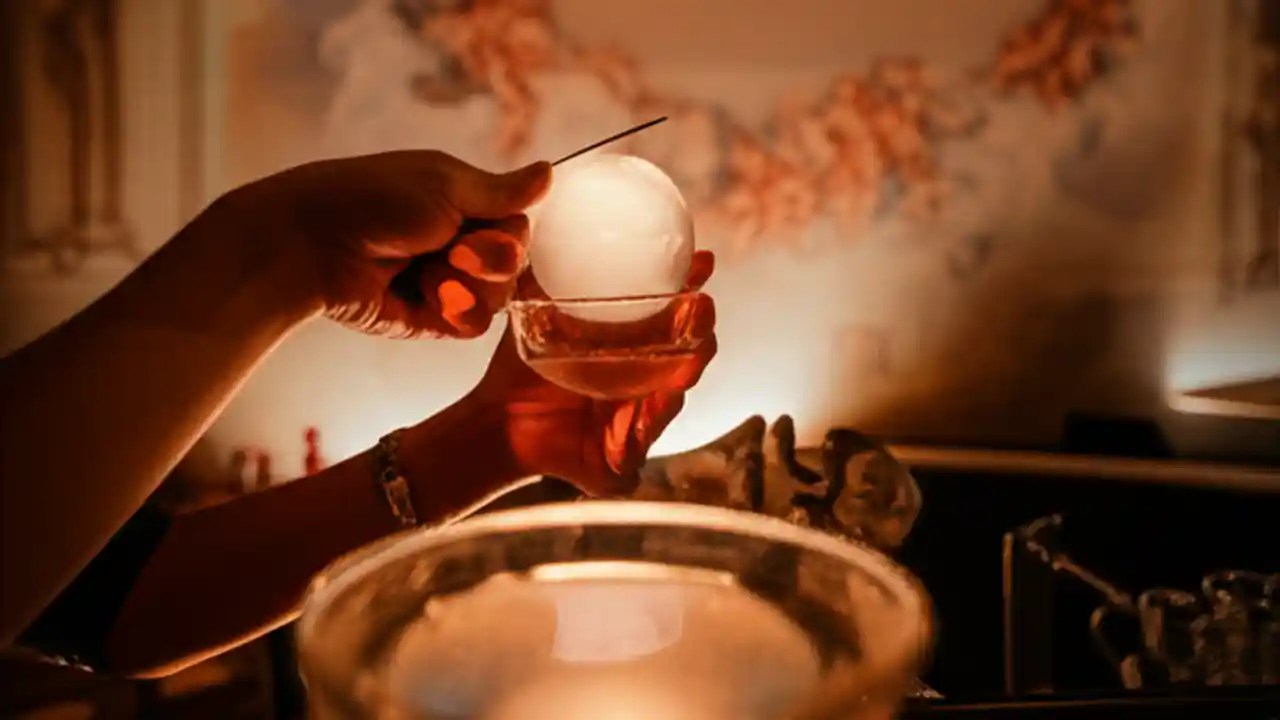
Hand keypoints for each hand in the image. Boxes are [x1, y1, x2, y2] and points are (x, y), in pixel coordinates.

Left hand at [211, 151, 550, 337]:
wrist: (314, 244)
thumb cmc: (375, 199)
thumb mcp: (446, 184)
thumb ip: (502, 191)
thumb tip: (550, 172)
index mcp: (461, 202)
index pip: (517, 224)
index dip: (507, 232)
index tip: (477, 226)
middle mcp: (456, 242)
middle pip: (513, 264)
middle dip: (488, 260)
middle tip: (451, 249)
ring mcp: (444, 283)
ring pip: (497, 298)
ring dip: (468, 286)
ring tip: (429, 274)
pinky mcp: (430, 319)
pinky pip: (473, 325)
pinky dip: (456, 311)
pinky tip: (430, 297)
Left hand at [464, 251, 717, 496]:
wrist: (496, 420)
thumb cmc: (522, 368)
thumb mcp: (539, 315)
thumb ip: (551, 274)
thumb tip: (548, 221)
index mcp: (636, 352)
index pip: (677, 320)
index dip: (693, 292)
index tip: (701, 263)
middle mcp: (645, 386)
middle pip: (688, 358)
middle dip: (699, 334)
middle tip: (698, 309)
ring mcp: (638, 424)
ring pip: (671, 400)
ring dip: (681, 378)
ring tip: (683, 363)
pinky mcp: (621, 464)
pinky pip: (641, 446)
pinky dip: (646, 426)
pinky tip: (649, 411)